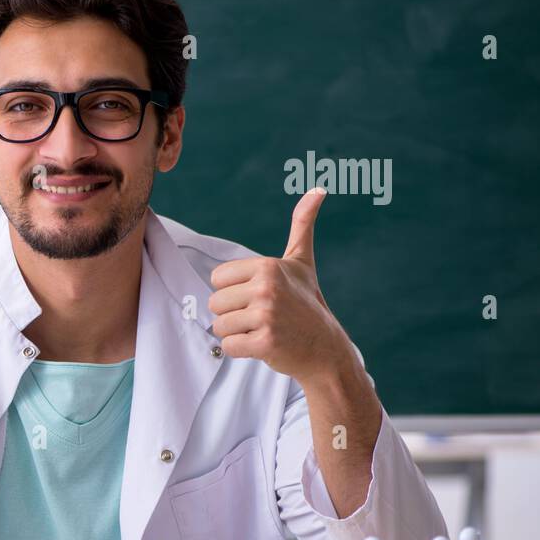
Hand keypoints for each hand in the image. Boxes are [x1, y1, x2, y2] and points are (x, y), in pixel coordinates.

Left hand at [207, 188, 350, 383]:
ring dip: (237, 333)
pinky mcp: (265, 343)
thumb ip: (302, 225)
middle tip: (262, 317)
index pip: (217, 279)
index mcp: (267, 266)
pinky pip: (229, 346)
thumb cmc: (307, 303)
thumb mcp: (301, 262)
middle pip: (215, 303)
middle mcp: (267, 288)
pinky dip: (242, 350)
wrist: (325, 348)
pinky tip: (263, 345)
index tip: (259, 296)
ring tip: (262, 330)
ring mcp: (267, 316)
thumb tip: (318, 189)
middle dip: (233, 314)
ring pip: (219, 326)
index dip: (233, 291)